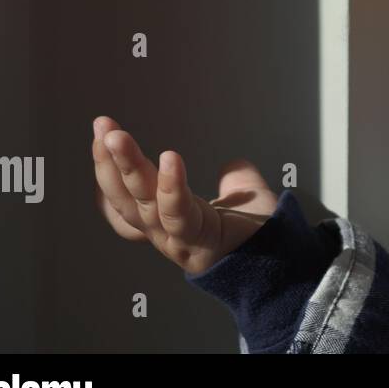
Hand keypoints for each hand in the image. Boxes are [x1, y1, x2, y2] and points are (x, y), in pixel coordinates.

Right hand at [91, 115, 278, 274]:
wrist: (287, 260)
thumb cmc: (262, 237)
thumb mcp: (243, 200)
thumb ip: (234, 180)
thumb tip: (232, 165)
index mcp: (168, 223)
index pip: (125, 201)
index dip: (109, 172)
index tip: (101, 139)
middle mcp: (165, 234)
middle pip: (126, 199)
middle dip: (108, 162)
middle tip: (101, 126)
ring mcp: (177, 241)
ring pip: (143, 203)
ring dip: (127, 167)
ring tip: (116, 136)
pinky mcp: (198, 243)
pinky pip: (178, 213)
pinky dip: (171, 186)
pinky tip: (168, 159)